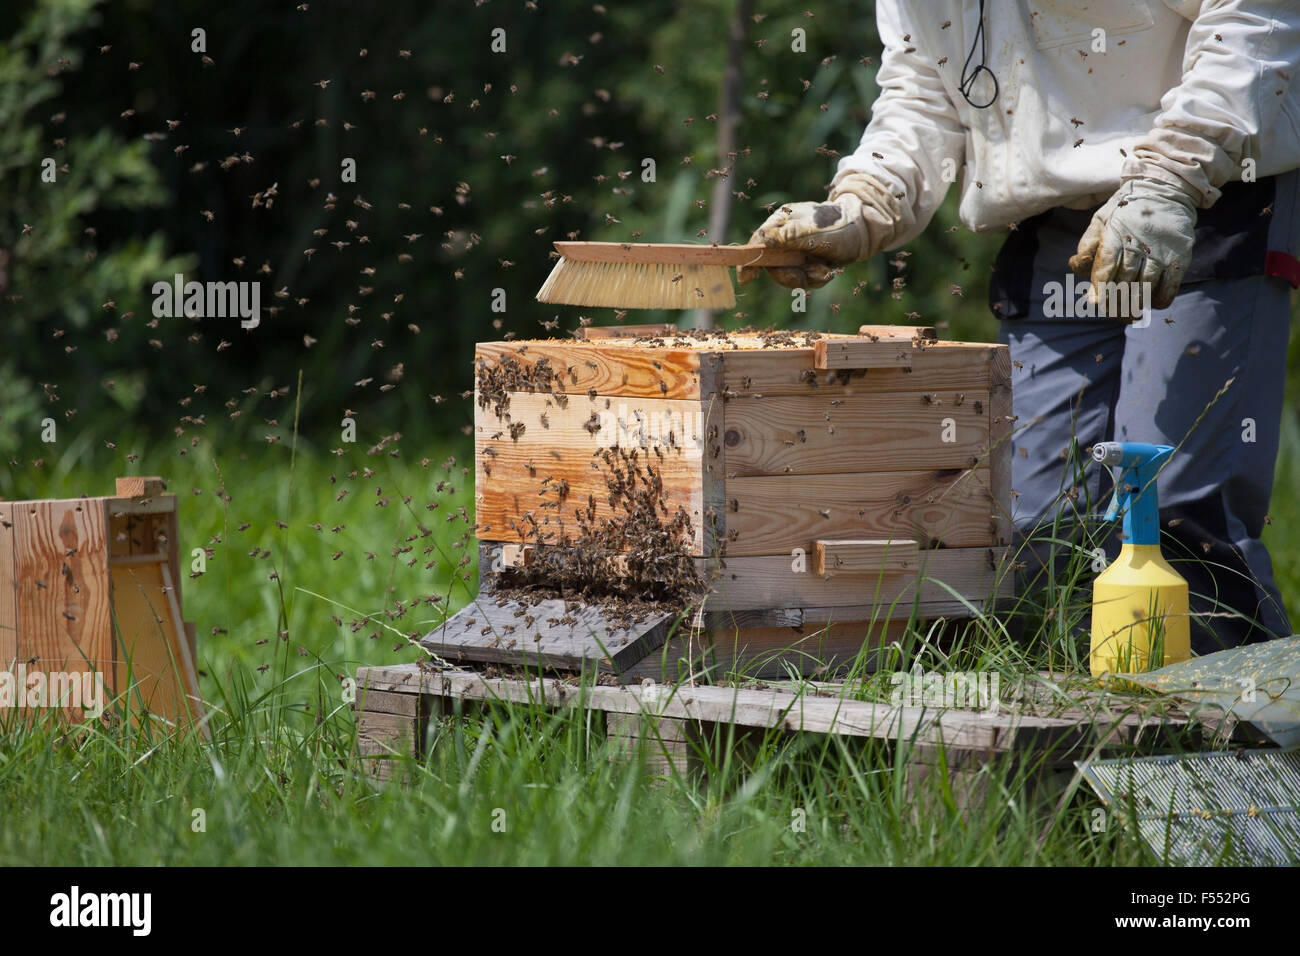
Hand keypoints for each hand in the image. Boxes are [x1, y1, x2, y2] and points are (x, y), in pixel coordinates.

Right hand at [737, 173, 898, 288]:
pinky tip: (827, 270)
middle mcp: (785, 236)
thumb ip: (783, 237)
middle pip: (772, 266)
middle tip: (807, 272)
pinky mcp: (807, 262)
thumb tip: (759, 243)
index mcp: (781, 222)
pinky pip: (803, 279)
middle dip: (790, 274)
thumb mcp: (809, 231)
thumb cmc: (839, 225)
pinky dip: (815, 278)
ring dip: (807, 277)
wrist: (865, 231)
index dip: (750, 261)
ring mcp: (796, 250)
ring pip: (789, 275)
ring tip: (823, 269)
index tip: (746, 278)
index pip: (757, 242)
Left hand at [1068, 177, 1196, 313]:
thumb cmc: (1126, 210)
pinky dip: (1159, 300)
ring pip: (1145, 288)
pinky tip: (1151, 303)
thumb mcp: (1101, 218)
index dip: (1100, 288)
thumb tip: (1077, 268)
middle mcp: (1139, 244)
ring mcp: (1161, 252)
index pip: (1105, 267)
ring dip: (1134, 306)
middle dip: (1114, 303)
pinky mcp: (1180, 257)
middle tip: (1111, 312)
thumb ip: (1087, 244)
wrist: (1166, 189)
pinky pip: (1169, 286)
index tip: (1096, 302)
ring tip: (1128, 315)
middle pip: (1123, 282)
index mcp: (1116, 234)